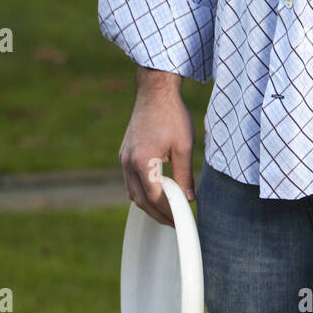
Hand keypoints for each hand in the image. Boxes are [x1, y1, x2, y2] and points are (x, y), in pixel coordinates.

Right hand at [119, 69, 195, 227]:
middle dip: (157, 214)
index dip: (169, 212)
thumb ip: (185, 176)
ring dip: (148, 204)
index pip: (155, 198)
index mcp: (143, 162)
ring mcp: (124, 157)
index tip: (182, 221)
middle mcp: (128, 162)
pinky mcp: (124, 152)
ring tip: (167, 210)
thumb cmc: (172, 114)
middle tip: (175, 221)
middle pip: (140, 200)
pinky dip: (142, 190)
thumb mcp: (184, 147)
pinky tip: (155, 192)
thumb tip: (189, 199)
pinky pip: (130, 180)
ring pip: (132, 192)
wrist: (155, 90)